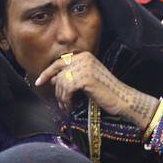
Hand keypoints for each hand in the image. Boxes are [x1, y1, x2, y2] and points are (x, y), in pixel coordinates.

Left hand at [33, 50, 157, 122]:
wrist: (123, 100)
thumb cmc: (106, 93)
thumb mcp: (87, 81)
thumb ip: (71, 76)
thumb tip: (52, 78)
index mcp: (84, 56)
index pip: (59, 62)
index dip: (47, 73)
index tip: (39, 81)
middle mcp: (83, 58)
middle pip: (58, 72)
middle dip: (56, 89)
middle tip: (59, 102)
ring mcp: (84, 67)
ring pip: (61, 83)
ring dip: (61, 98)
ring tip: (66, 107)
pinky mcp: (85, 78)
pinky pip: (66, 89)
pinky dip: (66, 100)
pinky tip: (70, 107)